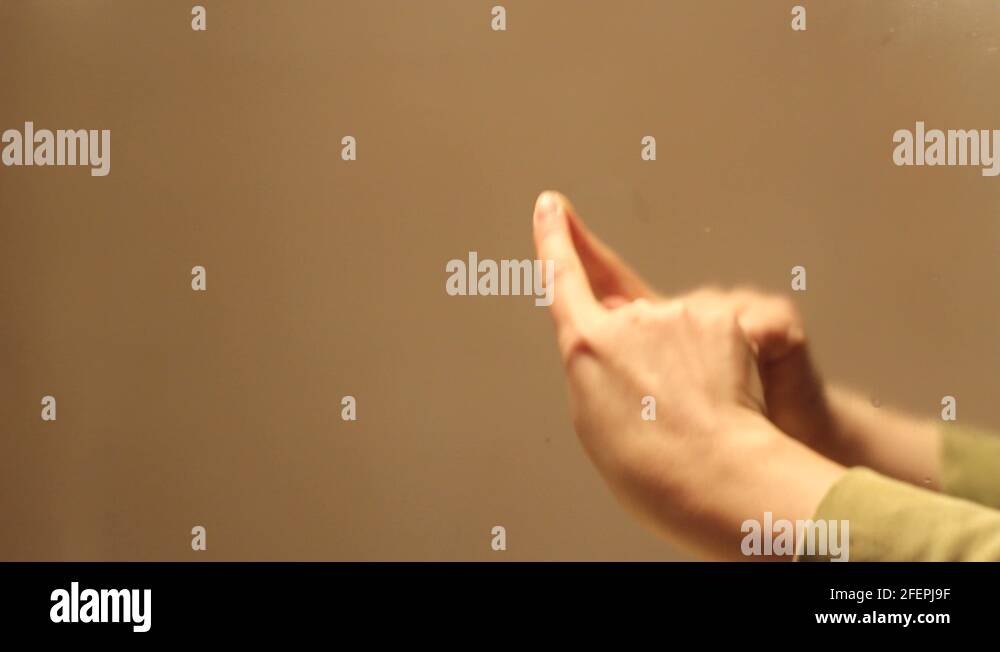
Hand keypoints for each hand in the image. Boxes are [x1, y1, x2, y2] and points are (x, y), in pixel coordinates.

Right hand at [532, 191, 843, 559]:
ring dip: (685, 364)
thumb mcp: (594, 420)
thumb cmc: (651, 469)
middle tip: (653, 400)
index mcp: (586, 346)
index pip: (566, 278)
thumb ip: (596, 368)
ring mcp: (678, 317)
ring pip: (677, 332)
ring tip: (695, 416)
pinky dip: (721, 363)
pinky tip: (725, 396)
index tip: (552, 207)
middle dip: (639, 350)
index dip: (556, 240)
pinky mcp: (722, 320)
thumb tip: (612, 343)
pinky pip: (717, 335)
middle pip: (629, 318)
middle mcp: (629, 321)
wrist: (714, 478)